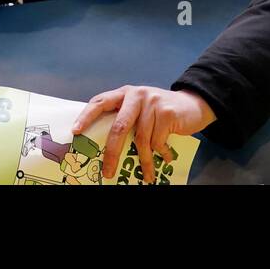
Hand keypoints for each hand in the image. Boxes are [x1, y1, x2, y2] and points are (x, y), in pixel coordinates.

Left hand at [72, 86, 215, 181]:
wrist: (194, 104)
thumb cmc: (161, 113)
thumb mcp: (141, 110)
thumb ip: (126, 119)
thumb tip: (105, 148)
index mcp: (125, 93)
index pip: (100, 101)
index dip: (86, 116)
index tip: (75, 132)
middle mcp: (136, 94)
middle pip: (119, 126)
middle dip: (112, 153)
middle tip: (107, 172)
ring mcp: (152, 102)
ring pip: (141, 139)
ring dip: (144, 161)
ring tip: (146, 175)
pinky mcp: (167, 112)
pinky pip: (157, 141)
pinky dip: (160, 153)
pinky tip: (165, 158)